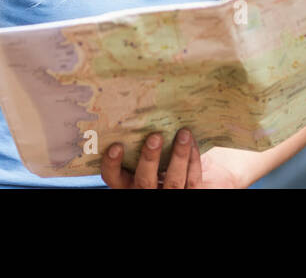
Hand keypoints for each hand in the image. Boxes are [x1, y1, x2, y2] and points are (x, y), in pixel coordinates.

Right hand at [100, 129, 246, 188]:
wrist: (174, 183)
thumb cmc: (153, 163)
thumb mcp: (139, 160)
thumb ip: (136, 144)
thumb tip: (141, 109)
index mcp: (127, 184)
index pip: (112, 177)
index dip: (112, 163)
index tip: (117, 145)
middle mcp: (143, 192)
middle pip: (144, 180)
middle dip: (150, 159)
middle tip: (155, 137)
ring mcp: (165, 195)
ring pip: (173, 181)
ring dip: (179, 156)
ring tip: (183, 134)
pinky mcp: (188, 195)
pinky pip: (192, 181)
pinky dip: (193, 161)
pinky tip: (192, 143)